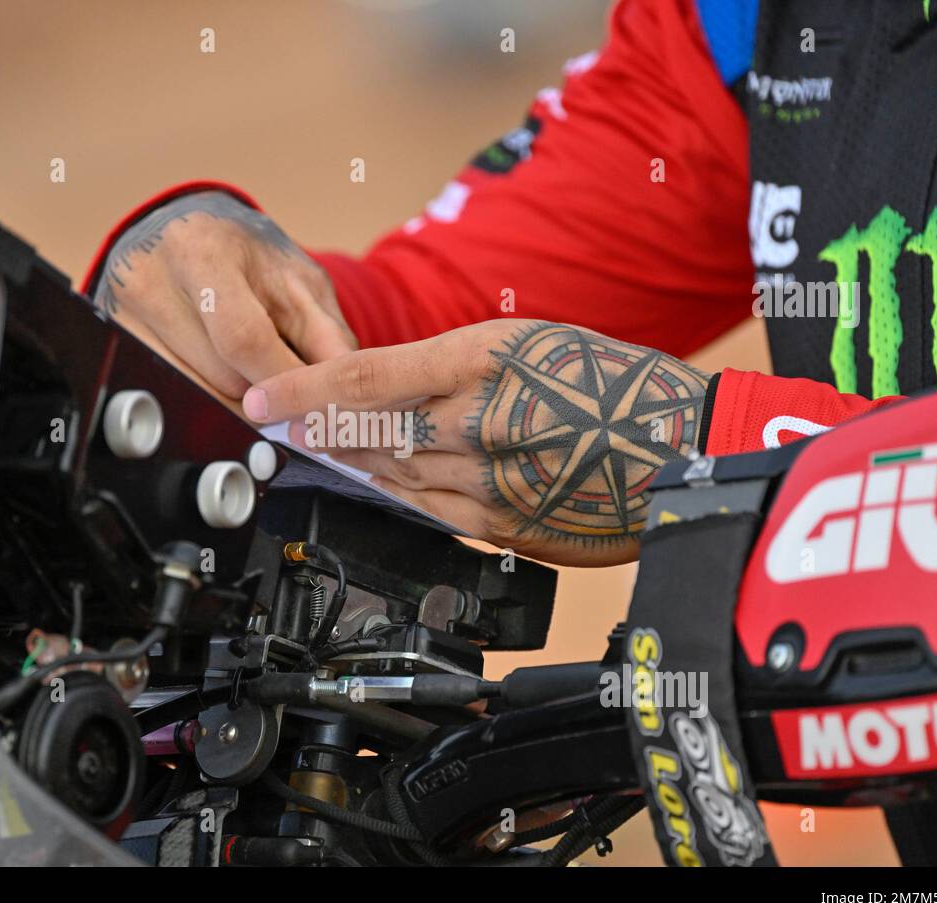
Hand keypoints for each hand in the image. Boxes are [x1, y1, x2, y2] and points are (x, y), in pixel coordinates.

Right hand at [95, 190, 356, 398]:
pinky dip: (206, 399)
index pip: (242, 338)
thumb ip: (329, 339)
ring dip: (234, 402)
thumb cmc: (250, 259)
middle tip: (285, 384)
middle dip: (263, 395)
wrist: (189, 235)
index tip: (309, 404)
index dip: (282, 381)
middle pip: (217, 377)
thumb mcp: (301, 283)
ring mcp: (122, 315)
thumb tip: (343, 397)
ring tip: (252, 372)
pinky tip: (220, 375)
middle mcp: (150, 279)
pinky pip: (170, 397)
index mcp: (202, 251)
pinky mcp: (114, 343)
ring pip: (193, 397)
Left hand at [243, 319, 710, 565]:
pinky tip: (377, 487)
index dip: (302, 392)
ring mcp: (488, 484)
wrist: (677, 447)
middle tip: (277, 427)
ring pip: (392, 478)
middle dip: (315, 433)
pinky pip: (429, 514)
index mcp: (482, 360)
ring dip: (348, 467)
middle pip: (368, 435)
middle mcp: (478, 423)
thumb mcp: (528, 342)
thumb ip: (452, 367)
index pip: (365, 379)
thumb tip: (387, 390)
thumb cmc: (609, 383)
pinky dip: (395, 498)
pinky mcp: (502, 527)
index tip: (259, 400)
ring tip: (318, 453)